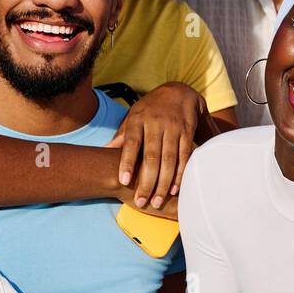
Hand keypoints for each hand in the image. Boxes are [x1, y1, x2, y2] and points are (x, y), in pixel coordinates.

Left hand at [105, 82, 203, 208]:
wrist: (179, 90)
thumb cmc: (151, 108)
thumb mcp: (134, 115)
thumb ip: (122, 134)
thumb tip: (105, 149)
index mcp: (138, 119)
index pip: (131, 143)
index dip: (127, 163)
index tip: (123, 182)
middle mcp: (156, 123)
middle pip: (152, 156)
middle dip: (147, 182)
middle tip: (141, 202)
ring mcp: (174, 127)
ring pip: (169, 159)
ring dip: (164, 183)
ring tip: (158, 201)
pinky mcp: (188, 132)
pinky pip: (185, 155)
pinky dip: (180, 173)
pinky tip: (175, 188)